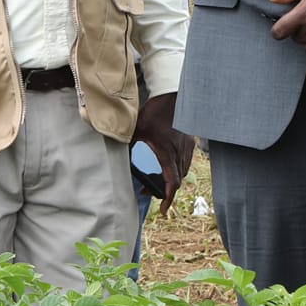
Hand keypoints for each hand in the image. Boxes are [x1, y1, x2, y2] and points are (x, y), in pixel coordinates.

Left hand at [132, 91, 194, 214]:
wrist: (172, 96)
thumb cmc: (154, 112)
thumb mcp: (136, 129)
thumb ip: (127, 144)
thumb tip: (116, 157)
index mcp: (167, 153)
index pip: (172, 183)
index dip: (168, 199)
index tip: (163, 210)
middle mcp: (180, 153)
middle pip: (177, 180)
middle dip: (164, 190)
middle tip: (146, 191)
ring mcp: (187, 147)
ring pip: (183, 172)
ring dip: (170, 179)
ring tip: (154, 180)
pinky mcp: (190, 141)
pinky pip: (185, 161)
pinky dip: (176, 168)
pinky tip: (165, 164)